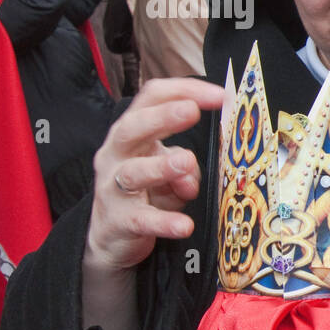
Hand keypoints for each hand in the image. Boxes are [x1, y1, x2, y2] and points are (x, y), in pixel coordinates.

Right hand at [85, 78, 224, 272]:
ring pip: (134, 172)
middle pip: (133, 127)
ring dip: (161, 166)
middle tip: (192, 111)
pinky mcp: (118, 221)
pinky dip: (164, 222)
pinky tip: (184, 224)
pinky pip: (142, 220)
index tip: (219, 95)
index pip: (152, 99)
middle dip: (163, 117)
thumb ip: (185, 166)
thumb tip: (192, 171)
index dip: (183, 92)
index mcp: (132, 134)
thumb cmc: (144, 192)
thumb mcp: (168, 172)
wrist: (110, 238)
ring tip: (186, 162)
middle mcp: (117, 155)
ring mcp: (113, 188)